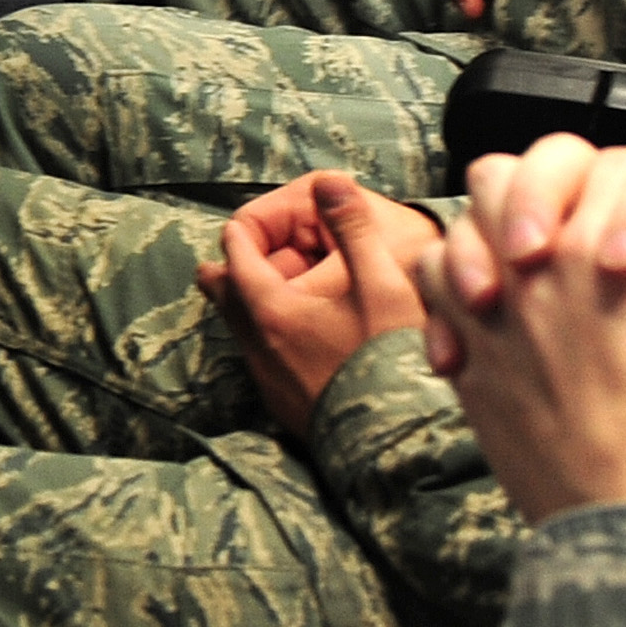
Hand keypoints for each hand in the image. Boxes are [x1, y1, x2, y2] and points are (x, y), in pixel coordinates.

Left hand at [199, 171, 441, 438]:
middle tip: (286, 249)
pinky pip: (260, 355)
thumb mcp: (383, 284)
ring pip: (241, 323)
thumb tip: (330, 181)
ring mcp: (266, 379)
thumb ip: (353, 227)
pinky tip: (313, 333)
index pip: (234, 247)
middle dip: (243, 260)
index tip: (285, 217)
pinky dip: (272, 333)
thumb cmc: (392, 361)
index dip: (254, 223)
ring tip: (303, 287)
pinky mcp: (281, 405)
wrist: (403, 444)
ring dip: (258, 298)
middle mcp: (255, 344)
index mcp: (270, 308)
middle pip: (222, 287)